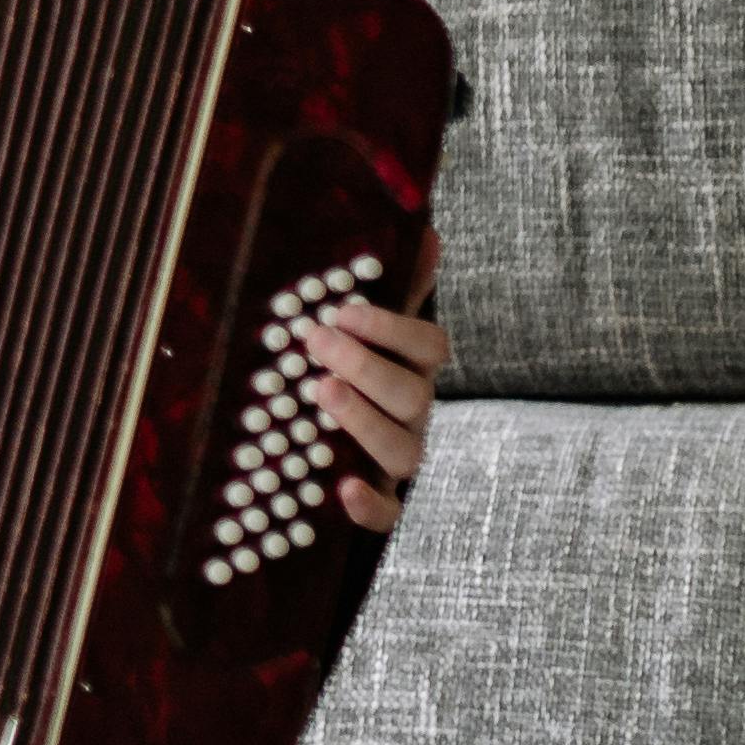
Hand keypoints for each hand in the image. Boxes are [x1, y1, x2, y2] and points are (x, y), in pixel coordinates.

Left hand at [310, 300, 450, 532]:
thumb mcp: (362, 333)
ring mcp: (397, 463)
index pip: (430, 346)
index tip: (342, 308)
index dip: (392, 326)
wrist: (321, 461)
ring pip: (403, 450)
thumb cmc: (346, 379)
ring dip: (364, 421)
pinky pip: (387, 514)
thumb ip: (393, 288)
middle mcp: (413, 416)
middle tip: (315, 339)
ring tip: (319, 393)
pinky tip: (341, 488)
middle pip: (412, 394)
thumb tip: (426, 230)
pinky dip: (369, 504)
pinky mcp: (377, 507)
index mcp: (411, 370)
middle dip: (366, 365)